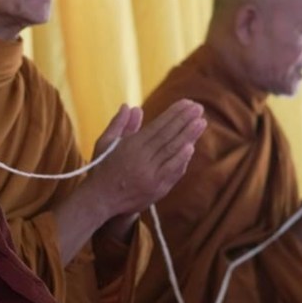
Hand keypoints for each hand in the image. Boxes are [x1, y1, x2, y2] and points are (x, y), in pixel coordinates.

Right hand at [84, 99, 204, 219]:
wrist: (100, 200)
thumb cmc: (101, 168)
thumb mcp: (104, 143)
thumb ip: (119, 124)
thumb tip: (131, 107)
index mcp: (130, 146)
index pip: (157, 126)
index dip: (173, 114)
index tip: (186, 103)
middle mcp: (142, 159)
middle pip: (168, 136)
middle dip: (184, 120)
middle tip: (199, 108)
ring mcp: (151, 175)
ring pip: (173, 152)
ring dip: (189, 136)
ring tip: (201, 122)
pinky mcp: (157, 189)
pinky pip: (173, 171)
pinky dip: (182, 159)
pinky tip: (191, 147)